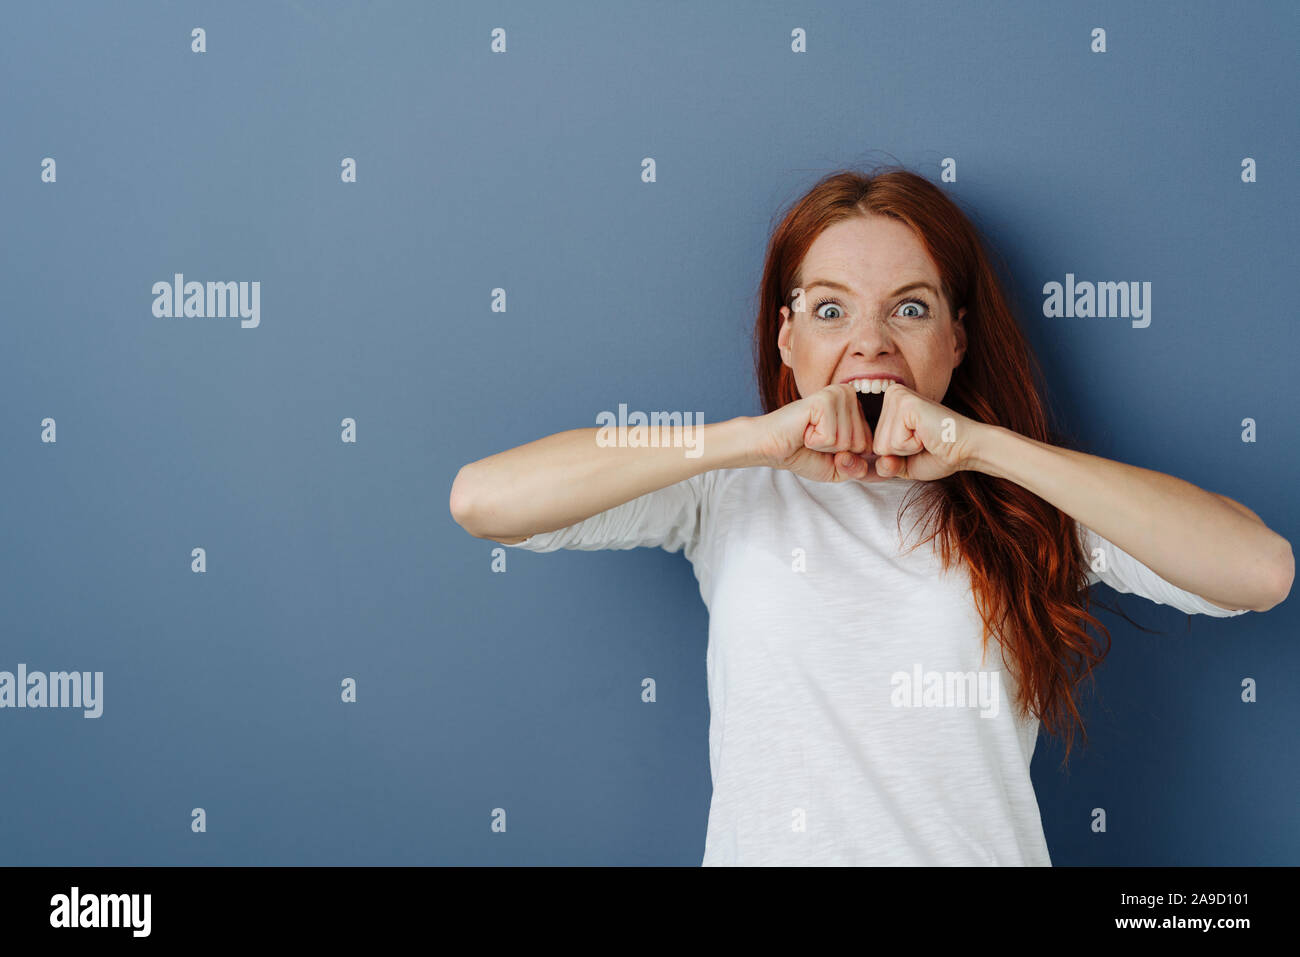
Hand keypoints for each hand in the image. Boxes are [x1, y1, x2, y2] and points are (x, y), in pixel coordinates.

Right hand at [752, 383, 890, 482]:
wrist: (770, 446)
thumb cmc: (802, 454)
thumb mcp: (840, 467)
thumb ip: (863, 469)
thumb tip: (885, 470)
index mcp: (855, 407)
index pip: (870, 445)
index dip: (846, 456)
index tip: (825, 445)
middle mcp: (849, 396)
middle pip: (862, 443)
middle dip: (836, 452)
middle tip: (814, 439)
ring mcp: (837, 395)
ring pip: (849, 441)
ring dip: (824, 447)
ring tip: (809, 434)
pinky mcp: (823, 400)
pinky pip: (832, 437)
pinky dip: (815, 441)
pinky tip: (804, 430)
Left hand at [868, 382, 980, 480]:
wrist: (967, 449)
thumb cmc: (938, 454)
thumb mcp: (901, 465)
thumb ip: (880, 466)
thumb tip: (861, 463)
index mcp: (889, 407)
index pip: (873, 446)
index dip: (896, 456)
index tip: (920, 444)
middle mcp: (891, 396)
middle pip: (875, 445)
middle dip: (900, 453)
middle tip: (924, 440)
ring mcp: (897, 397)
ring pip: (882, 445)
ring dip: (906, 449)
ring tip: (925, 436)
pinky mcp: (904, 403)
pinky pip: (893, 441)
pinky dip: (911, 445)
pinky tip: (926, 433)